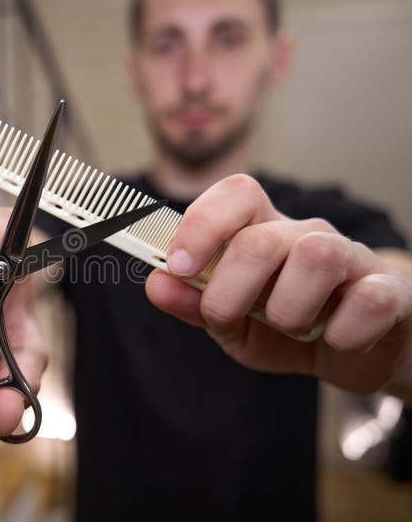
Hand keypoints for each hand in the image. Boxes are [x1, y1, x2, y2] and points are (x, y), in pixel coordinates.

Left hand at [145, 174, 411, 392]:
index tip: (178, 265)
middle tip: (228, 317)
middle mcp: (307, 234)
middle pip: (260, 239)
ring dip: (289, 309)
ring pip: (315, 257)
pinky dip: (343, 331)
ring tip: (292, 327)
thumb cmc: (290, 325)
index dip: (201, 224)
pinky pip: (369, 299)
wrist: (359, 351)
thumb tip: (155, 284)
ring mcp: (352, 257)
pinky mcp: (391, 290)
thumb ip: (193, 302)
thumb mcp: (233, 320)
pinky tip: (335, 339)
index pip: (236, 193)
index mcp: (263, 230)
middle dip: (230, 289)